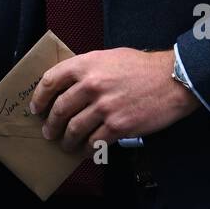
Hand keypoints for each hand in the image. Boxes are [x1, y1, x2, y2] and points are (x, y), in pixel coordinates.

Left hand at [29, 48, 199, 152]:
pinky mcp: (118, 126)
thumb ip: (87, 69)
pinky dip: (87, 150)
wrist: (172, 79)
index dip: (39, 97)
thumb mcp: (109, 57)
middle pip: (59, 109)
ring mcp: (104, 107)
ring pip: (74, 129)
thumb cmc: (141, 67)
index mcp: (86, 65)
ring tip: (66, 145)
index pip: (51, 81)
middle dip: (50, 125)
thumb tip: (68, 86)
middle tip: (49, 132)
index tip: (37, 108)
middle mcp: (91, 85)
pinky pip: (94, 143)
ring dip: (66, 141)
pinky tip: (87, 151)